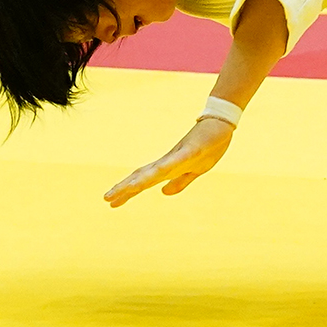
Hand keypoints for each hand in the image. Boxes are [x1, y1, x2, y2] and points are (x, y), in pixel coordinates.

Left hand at [104, 117, 234, 207]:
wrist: (220, 124)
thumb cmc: (208, 145)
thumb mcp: (195, 171)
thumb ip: (180, 182)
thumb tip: (163, 193)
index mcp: (169, 168)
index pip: (143, 180)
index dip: (127, 191)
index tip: (111, 202)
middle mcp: (168, 161)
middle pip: (143, 176)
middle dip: (126, 187)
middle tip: (106, 199)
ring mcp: (178, 156)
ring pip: (155, 171)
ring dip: (140, 180)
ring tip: (124, 189)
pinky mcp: (190, 151)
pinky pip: (175, 162)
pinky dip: (164, 169)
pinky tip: (155, 176)